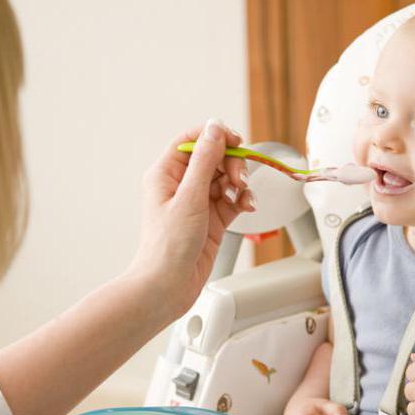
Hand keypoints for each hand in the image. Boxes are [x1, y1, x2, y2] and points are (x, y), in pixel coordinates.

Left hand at [129, 119, 254, 317]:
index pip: (192, 140)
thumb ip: (204, 160)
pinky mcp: (212, 219)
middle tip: (239, 180)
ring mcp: (197, 202)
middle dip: (232, 164)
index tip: (236, 142)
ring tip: (241, 196)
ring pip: (226, 178)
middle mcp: (181, 185)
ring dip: (239, 183)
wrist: (167, 287)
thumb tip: (214, 128)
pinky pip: (232, 199)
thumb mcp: (189, 198)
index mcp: (166, 173)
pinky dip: (242, 200)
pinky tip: (247, 206)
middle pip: (214, 157)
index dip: (216, 135)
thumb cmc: (167, 246)